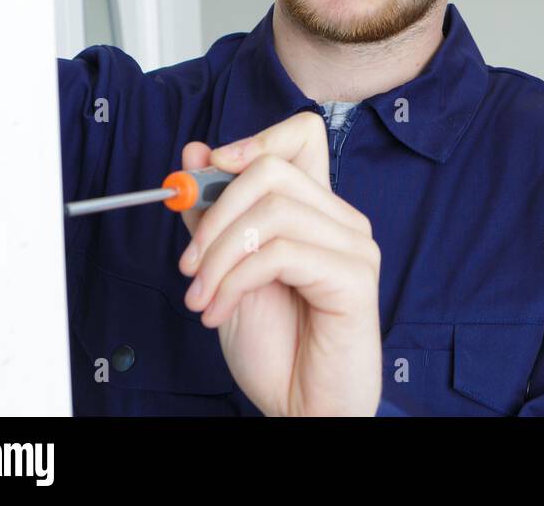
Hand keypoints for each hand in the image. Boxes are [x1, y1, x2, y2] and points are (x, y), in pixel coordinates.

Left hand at [177, 111, 382, 415]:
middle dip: (214, 212)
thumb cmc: (275, 347)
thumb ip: (213, 216)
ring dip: (218, 256)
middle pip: (274, 168)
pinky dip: (236, 282)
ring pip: (273, 211)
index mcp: (317, 212)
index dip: (254, 139)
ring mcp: (354, 246)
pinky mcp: (354, 278)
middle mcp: (342, 220)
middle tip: (189, 263)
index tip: (208, 169)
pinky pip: (281, 254)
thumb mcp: (225, 272)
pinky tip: (221, 310)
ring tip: (200, 297)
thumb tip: (195, 153)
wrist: (301, 408)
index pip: (302, 135)